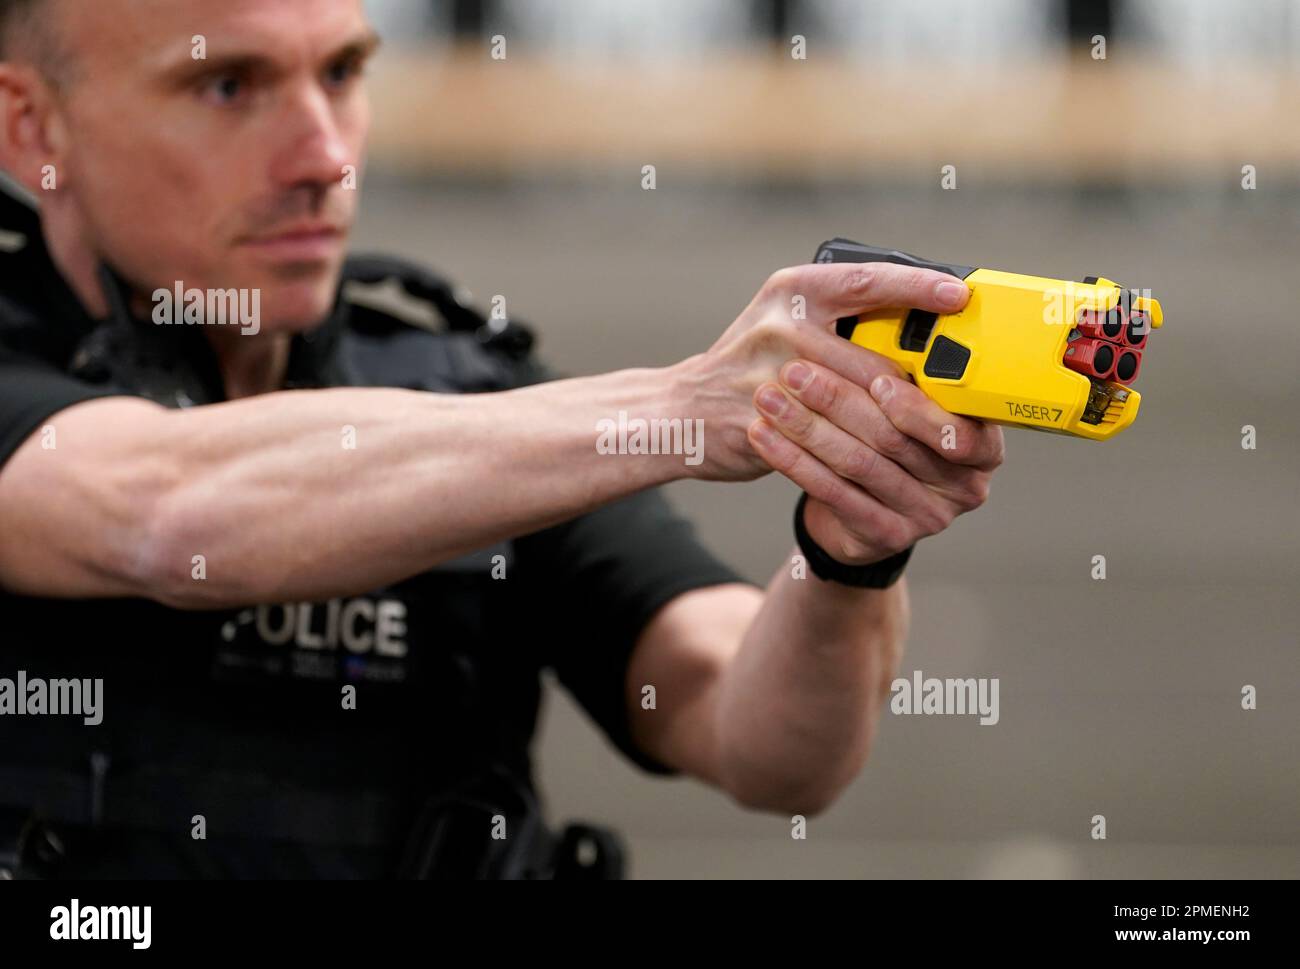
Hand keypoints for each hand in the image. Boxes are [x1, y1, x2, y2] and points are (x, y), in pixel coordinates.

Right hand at [673, 261, 971, 481]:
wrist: (681, 410)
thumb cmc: (751, 366)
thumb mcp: (789, 323)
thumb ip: (843, 324)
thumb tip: (924, 338)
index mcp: (792, 291)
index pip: (866, 281)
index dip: (917, 287)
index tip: (959, 296)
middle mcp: (779, 324)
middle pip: (872, 362)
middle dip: (922, 395)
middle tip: (962, 413)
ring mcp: (766, 373)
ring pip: (857, 410)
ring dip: (902, 434)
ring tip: (940, 445)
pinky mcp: (759, 419)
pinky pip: (827, 443)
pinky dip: (865, 458)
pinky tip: (894, 467)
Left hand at [750, 356, 1005, 565]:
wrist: (865, 513)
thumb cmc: (889, 437)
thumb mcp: (908, 400)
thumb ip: (911, 366)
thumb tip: (887, 305)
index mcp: (983, 440)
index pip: (961, 422)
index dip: (917, 404)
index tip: (877, 377)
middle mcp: (966, 483)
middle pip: (896, 438)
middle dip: (840, 400)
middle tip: (796, 371)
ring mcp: (929, 515)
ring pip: (859, 463)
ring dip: (808, 427)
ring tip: (769, 397)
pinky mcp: (886, 534)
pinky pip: (833, 492)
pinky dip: (792, 460)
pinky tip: (763, 435)